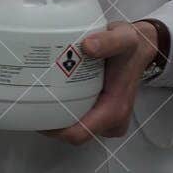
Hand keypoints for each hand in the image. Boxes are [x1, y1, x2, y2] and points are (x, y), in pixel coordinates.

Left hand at [45, 20, 162, 144]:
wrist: (141, 47)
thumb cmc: (132, 45)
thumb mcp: (124, 38)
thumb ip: (109, 41)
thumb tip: (88, 46)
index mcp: (115, 109)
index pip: (80, 133)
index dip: (56, 130)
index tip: (36, 113)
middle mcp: (112, 120)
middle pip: (74, 134)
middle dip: (52, 124)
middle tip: (31, 102)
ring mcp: (107, 120)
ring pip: (75, 129)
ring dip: (57, 118)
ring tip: (38, 98)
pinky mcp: (102, 114)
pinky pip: (79, 120)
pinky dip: (65, 111)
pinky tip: (52, 96)